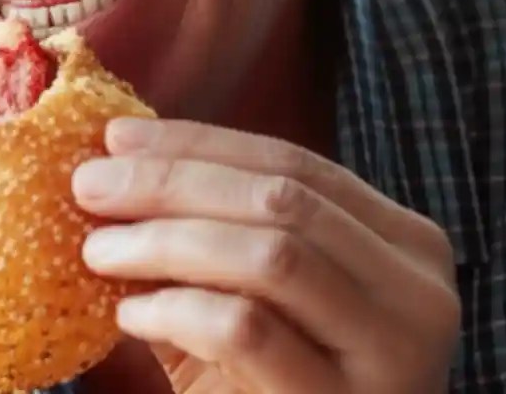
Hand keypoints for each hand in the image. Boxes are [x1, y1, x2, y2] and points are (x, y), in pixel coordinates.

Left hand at [72, 119, 460, 393]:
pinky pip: (247, 330)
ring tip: (99, 250)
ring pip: (272, 256)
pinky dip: (178, 309)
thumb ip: (213, 231)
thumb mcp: (253, 296)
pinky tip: (131, 315)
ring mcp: (392, 355)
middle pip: (283, 199)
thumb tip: (116, 159)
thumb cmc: (269, 386)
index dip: (198, 143)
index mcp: (403, 244)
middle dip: (173, 183)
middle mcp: (417, 292)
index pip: (295, 164)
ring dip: (168, 241)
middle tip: (88, 186)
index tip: (115, 137)